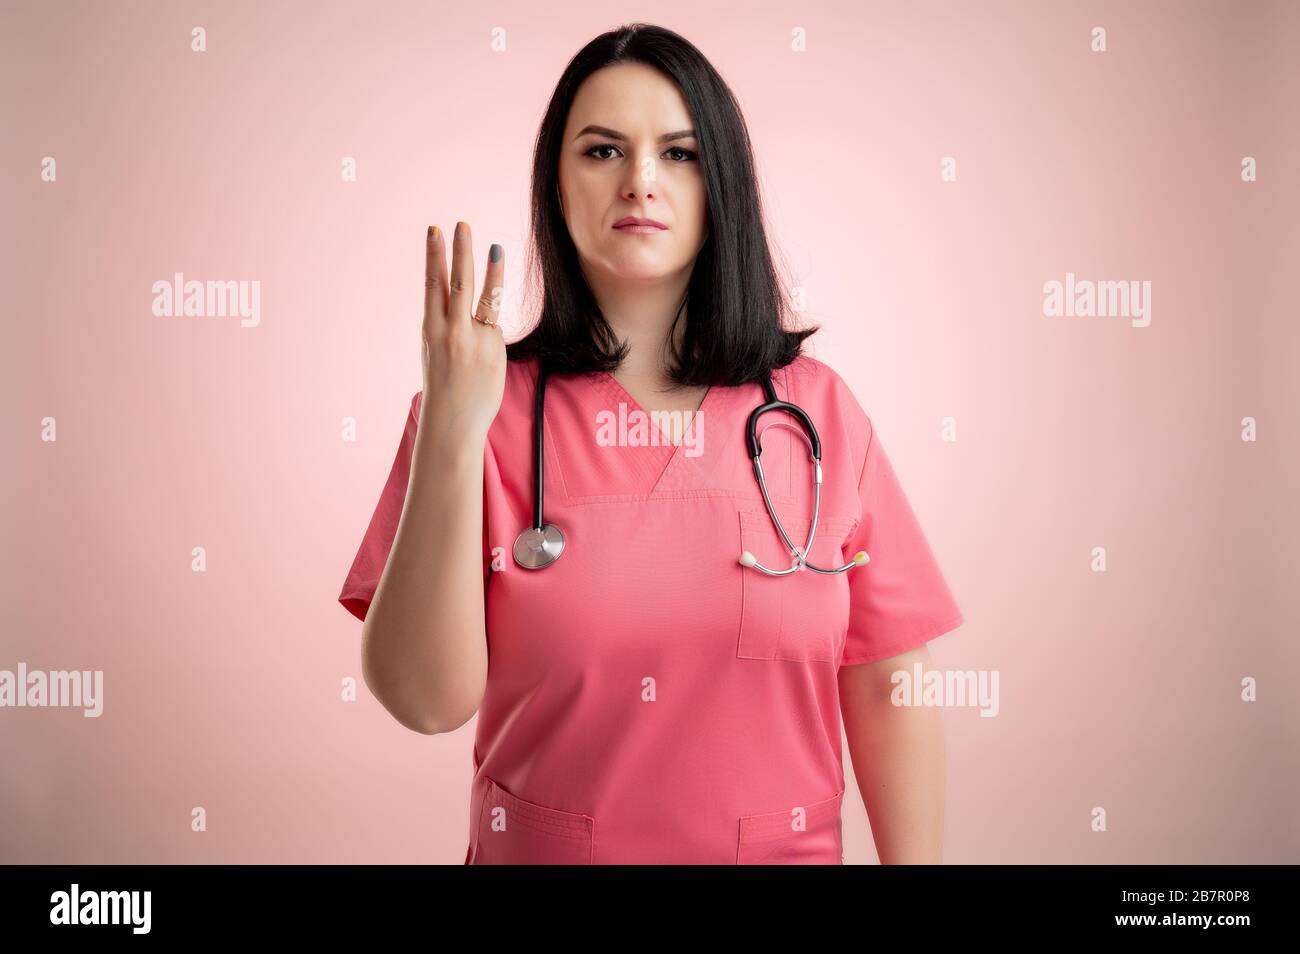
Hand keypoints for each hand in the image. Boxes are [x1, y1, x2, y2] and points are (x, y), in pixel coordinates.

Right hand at [421, 222, 506, 439]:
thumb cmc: (445, 387)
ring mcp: (473, 340)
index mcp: (430, 329)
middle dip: (459, 252)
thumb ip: (450, 326)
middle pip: (456, 283)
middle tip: (461, 226)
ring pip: (482, 297)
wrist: (453, 422)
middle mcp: (450, 330)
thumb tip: (471, 309)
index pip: (432, 284)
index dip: (434, 256)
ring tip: (494, 246)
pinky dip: (494, 314)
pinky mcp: (494, 350)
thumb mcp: (435, 351)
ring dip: (489, 268)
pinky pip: (495, 324)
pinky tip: (488, 316)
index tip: (435, 231)